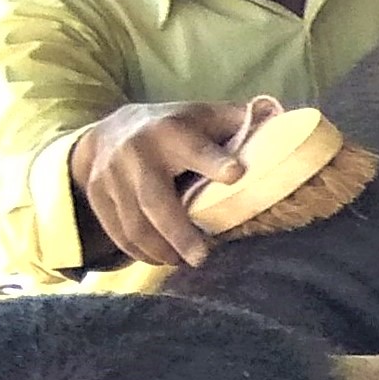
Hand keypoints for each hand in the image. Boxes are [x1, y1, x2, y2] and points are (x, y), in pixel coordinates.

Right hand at [70, 99, 249, 268]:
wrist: (108, 132)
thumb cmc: (175, 128)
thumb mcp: (204, 117)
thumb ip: (239, 123)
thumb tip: (280, 120)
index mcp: (171, 131)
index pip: (194, 148)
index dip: (214, 161)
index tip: (236, 175)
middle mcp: (136, 153)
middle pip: (156, 201)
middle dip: (179, 233)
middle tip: (203, 258)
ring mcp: (112, 177)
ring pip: (134, 224)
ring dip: (161, 250)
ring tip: (185, 263)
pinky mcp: (98, 197)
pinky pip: (118, 233)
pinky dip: (140, 252)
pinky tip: (161, 259)